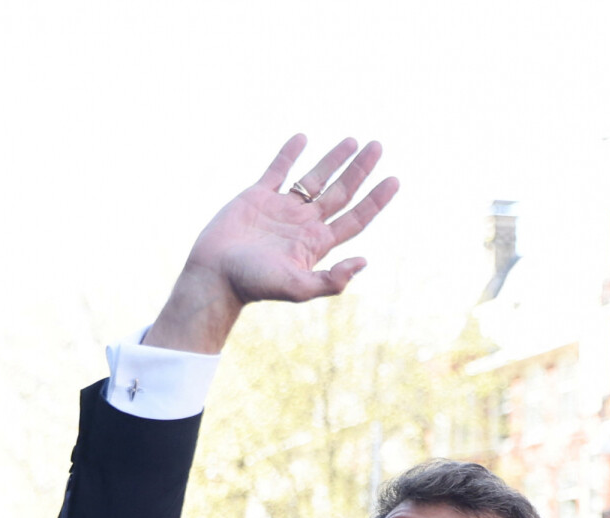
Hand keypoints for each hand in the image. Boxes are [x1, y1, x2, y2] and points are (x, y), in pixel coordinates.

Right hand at [147, 135, 398, 353]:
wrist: (214, 275)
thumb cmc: (254, 284)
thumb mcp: (297, 287)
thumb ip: (331, 280)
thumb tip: (364, 261)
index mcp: (316, 243)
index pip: (355, 218)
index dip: (376, 200)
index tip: (395, 180)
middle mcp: (303, 224)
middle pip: (340, 192)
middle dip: (360, 170)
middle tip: (378, 146)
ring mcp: (281, 209)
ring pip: (314, 178)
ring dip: (334, 159)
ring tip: (353, 140)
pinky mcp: (257, 197)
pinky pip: (277, 169)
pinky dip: (289, 153)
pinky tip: (303, 138)